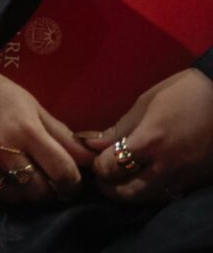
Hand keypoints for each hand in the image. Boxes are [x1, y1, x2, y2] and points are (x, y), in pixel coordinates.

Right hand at [0, 59, 84, 203]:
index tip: (71, 179)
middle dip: (51, 189)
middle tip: (49, 180)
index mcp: (25, 131)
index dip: (73, 181)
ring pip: (20, 198)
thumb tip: (90, 157)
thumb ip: (61, 134)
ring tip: (27, 179)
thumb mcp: (31, 105)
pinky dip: (6, 191)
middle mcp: (5, 152)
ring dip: (29, 193)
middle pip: (42, 191)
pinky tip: (5, 177)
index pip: (63, 172)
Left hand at [80, 69, 212, 203]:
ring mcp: (187, 176)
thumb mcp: (145, 104)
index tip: (96, 159)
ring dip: (133, 194)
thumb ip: (119, 129)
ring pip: (152, 199)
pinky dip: (157, 192)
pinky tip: (151, 180)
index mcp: (150, 141)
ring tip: (125, 181)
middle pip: (129, 193)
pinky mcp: (201, 181)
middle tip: (105, 178)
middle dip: (110, 188)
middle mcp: (168, 165)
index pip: (111, 167)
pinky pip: (173, 195)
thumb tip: (90, 143)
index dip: (98, 166)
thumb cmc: (184, 92)